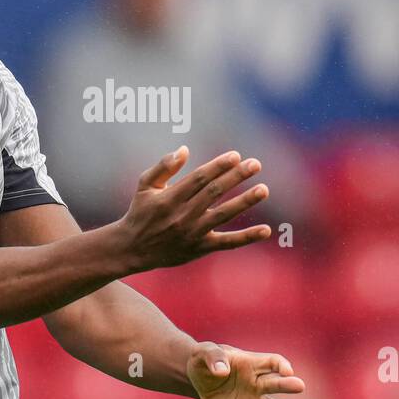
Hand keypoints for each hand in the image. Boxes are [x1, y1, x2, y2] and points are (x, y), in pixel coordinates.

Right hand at [116, 147, 269, 272]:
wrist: (132, 249)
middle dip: (236, 177)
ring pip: (223, 214)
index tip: (236, 155)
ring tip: (264, 190)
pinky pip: (227, 242)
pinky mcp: (200, 248)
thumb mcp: (145, 185)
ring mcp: (193, 232)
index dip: (218, 166)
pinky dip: (247, 237)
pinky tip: (266, 230)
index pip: (199, 179)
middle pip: (214, 193)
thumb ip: (163, 166)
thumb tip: (184, 149)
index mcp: (170, 197)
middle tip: (256, 164)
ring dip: (245, 202)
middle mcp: (183, 215)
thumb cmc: (141, 211)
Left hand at [187, 343, 318, 398]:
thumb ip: (213, 358)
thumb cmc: (206, 361)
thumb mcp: (203, 353)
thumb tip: (221, 371)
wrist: (200, 378)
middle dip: (287, 385)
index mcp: (251, 364)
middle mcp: (258, 384)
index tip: (286, 370)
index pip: (271, 362)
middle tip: (300, 386)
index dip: (280, 365)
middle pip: (276, 384)